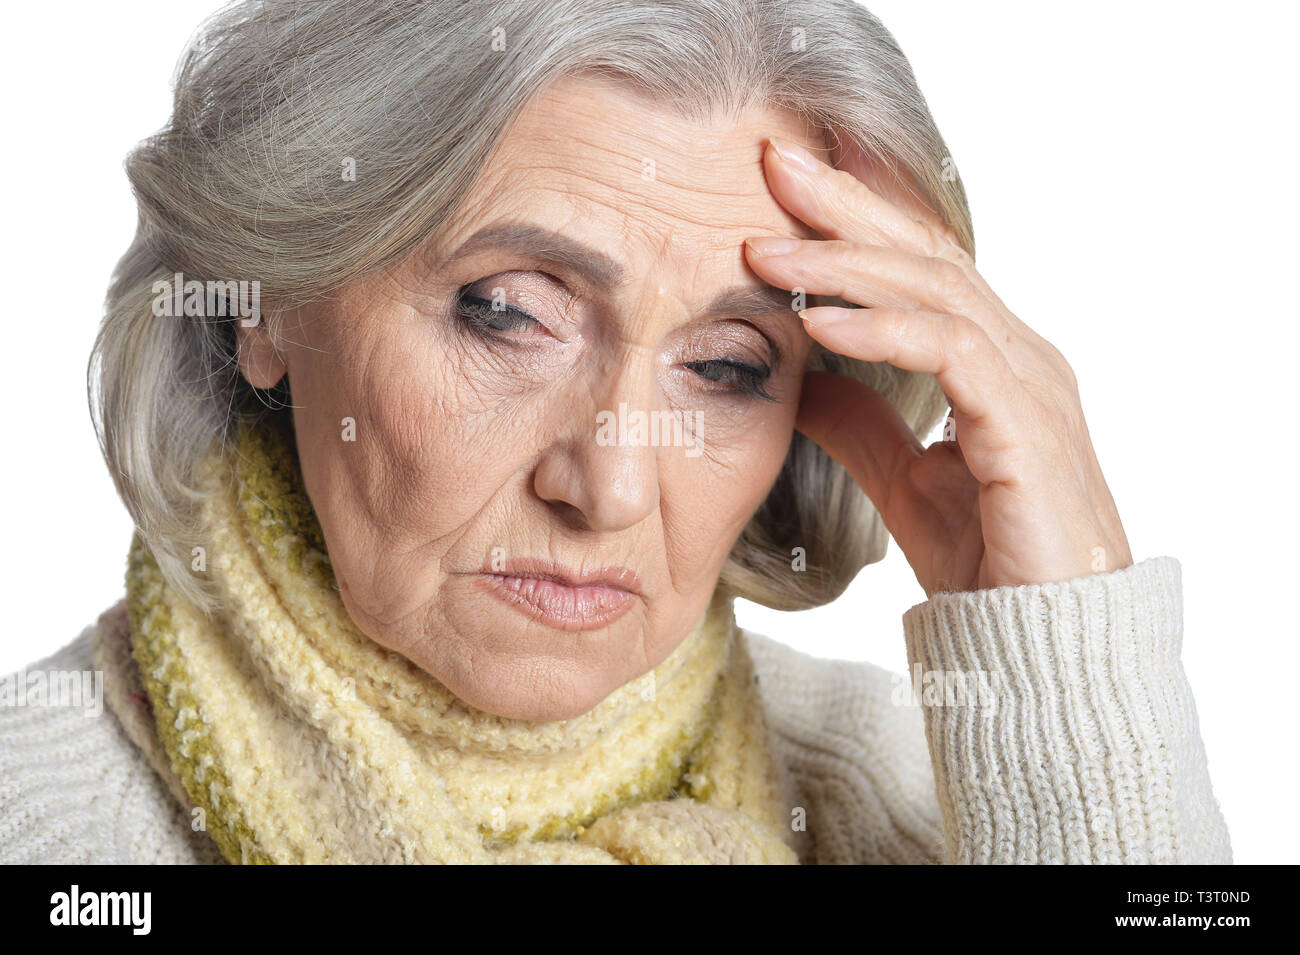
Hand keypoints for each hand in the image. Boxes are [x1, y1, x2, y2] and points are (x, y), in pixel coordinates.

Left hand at [743, 136, 1131, 595]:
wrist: (1041, 639)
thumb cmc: (987, 558)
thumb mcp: (902, 478)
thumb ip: (859, 422)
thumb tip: (798, 376)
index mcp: (995, 359)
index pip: (922, 266)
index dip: (857, 221)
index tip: (783, 191)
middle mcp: (1020, 354)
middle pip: (928, 254)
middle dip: (848, 207)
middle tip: (775, 166)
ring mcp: (1030, 381)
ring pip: (938, 290)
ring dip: (847, 264)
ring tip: (768, 253)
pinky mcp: (1025, 422)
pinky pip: (951, 350)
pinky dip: (881, 330)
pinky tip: (819, 322)